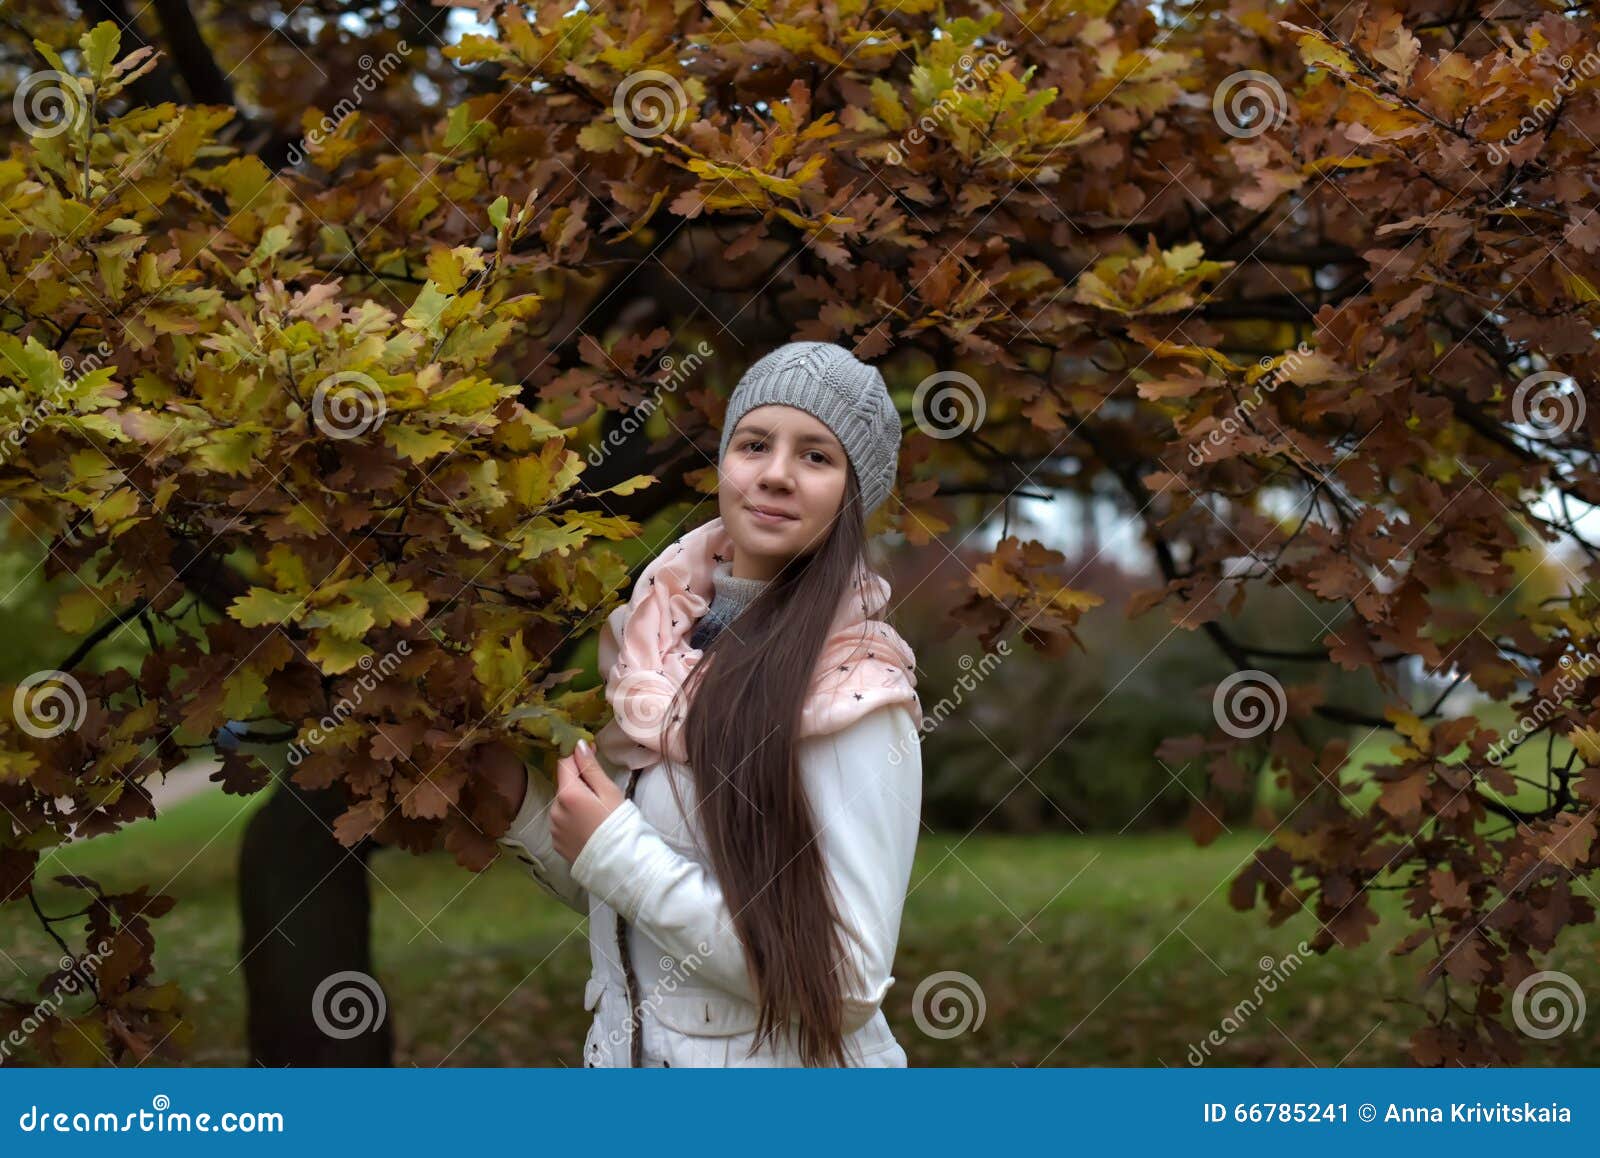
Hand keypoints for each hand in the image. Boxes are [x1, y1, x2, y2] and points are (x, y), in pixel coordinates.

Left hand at [550, 739, 624, 865]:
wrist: (620, 864)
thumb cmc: (620, 824)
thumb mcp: (609, 792)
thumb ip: (591, 768)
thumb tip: (578, 744)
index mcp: (567, 794)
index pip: (564, 763)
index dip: (578, 756)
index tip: (592, 756)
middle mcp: (554, 810)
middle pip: (564, 785)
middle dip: (579, 783)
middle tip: (602, 792)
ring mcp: (554, 828)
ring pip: (562, 805)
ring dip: (574, 802)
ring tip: (596, 814)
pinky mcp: (556, 843)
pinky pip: (562, 823)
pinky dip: (573, 820)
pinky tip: (589, 828)